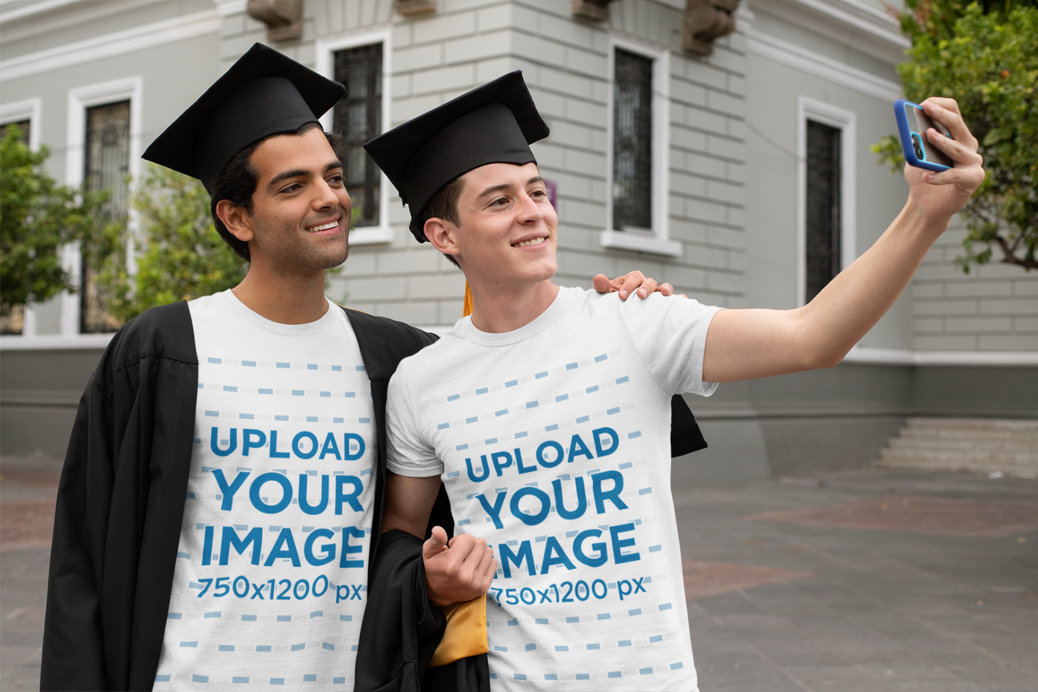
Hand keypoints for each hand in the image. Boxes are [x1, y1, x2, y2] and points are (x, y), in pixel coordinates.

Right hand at [422, 526, 495, 606]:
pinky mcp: (484, 587)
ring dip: (479, 552)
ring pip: (488, 552)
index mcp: (451, 565)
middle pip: (480, 543)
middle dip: (471, 544)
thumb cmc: (435, 569)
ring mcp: (476, 582)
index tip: (453, 547)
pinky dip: (485, 561)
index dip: (460, 539)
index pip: (468, 539)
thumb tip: (438, 529)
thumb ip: (435, 540)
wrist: (439, 593)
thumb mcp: (429, 554)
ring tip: (468, 559)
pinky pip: (494, 563)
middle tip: (462, 552)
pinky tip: (475, 566)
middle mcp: (465, 575)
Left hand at [592, 270, 674, 299]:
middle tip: (640, 295)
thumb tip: (598, 279)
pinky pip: (674, 300)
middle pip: (650, 282)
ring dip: (665, 289)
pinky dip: (679, 299)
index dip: (628, 286)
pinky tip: (682, 300)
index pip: (633, 278)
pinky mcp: (664, 304)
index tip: (621, 296)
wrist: (625, 310)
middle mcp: (647, 284)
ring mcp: (657, 294)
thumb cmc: (617, 300)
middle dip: (646, 288)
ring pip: (664, 288)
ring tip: (666, 294)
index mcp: (633, 279)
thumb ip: (604, 287)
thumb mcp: (608, 293)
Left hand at [905, 98, 984, 220]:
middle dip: (940, 114)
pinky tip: (926, 176)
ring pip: (957, 148)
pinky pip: (956, 175)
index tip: (923, 103)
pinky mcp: (973, 178)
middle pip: (957, 124)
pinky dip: (940, 176)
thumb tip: (911, 131)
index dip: (939, 105)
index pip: (954, 111)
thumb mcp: (915, 156)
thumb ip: (915, 143)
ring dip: (942, 141)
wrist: (925, 204)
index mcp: (956, 134)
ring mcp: (973, 161)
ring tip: (928, 135)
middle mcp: (968, 144)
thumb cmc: (922, 177)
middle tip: (926, 108)